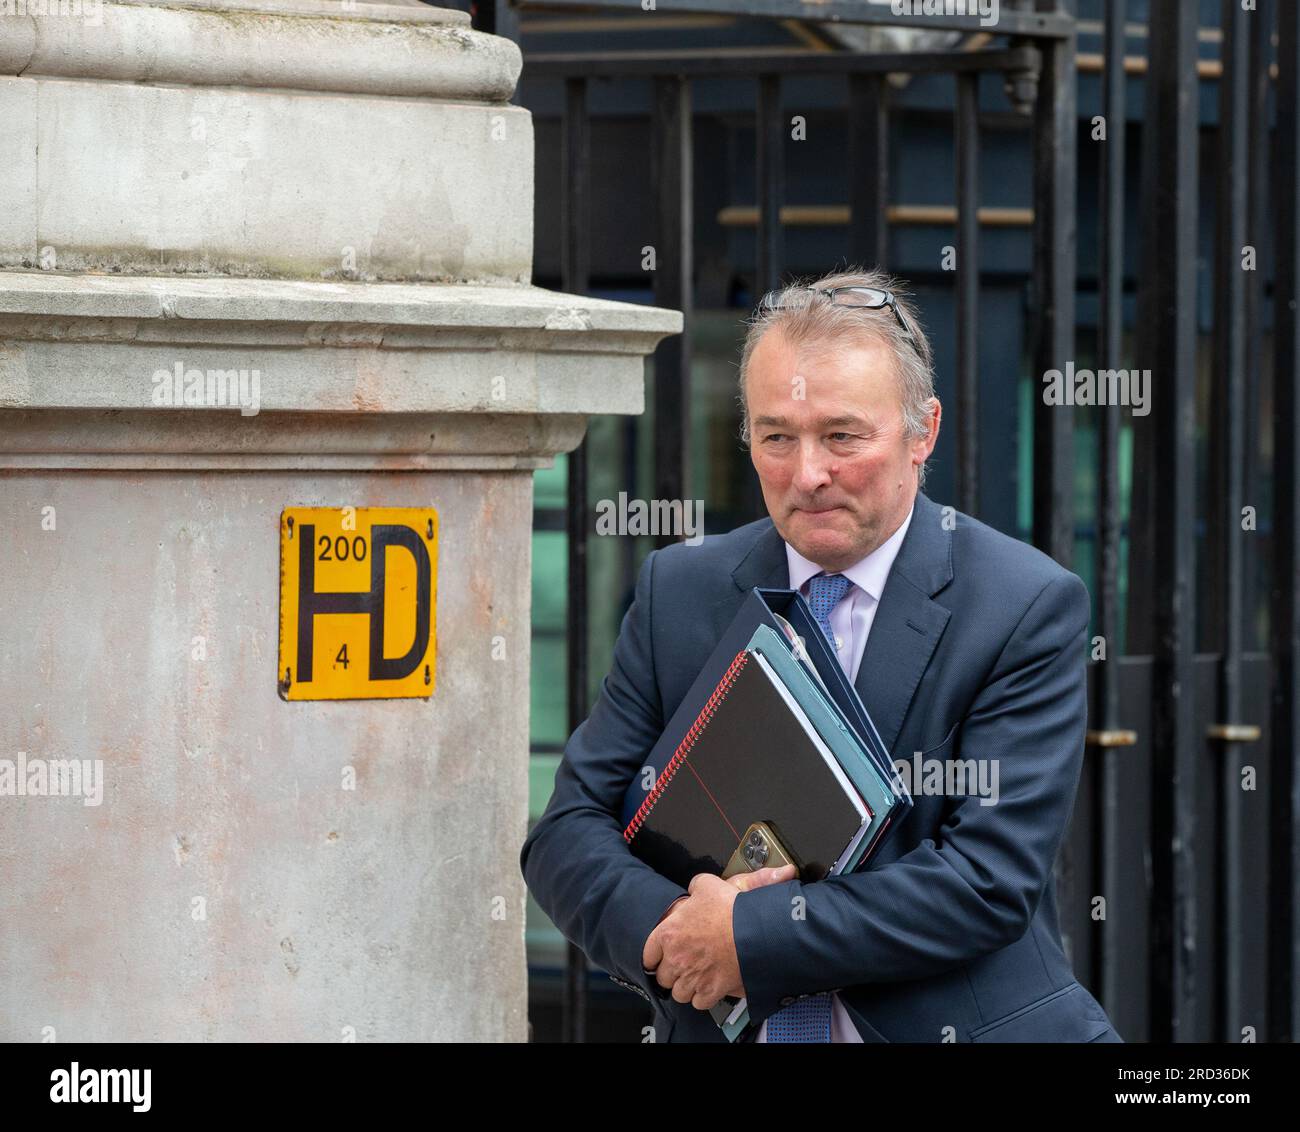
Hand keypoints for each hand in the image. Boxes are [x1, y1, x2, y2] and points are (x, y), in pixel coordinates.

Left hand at [641, 864, 796, 1009]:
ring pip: (679, 993)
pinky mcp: (711, 991)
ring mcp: (693, 977)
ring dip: (686, 987)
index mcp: (669, 934)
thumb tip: (694, 889)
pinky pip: (699, 1003)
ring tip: (695, 978)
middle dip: (671, 973)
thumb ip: (694, 887)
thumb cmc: (730, 909)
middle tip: (681, 966)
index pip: (648, 955)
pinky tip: (708, 987)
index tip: (659, 958)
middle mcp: (677, 959)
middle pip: (663, 978)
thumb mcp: (707, 885)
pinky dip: (703, 998)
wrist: (754, 931)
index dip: (654, 957)